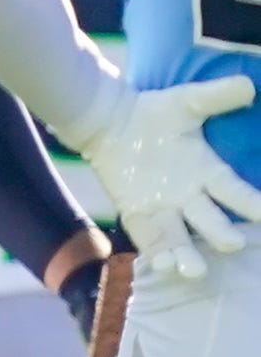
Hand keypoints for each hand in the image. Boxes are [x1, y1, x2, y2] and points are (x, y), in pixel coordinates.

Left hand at [82, 76, 260, 285]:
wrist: (109, 121)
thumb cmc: (153, 113)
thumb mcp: (187, 102)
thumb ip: (217, 96)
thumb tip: (248, 85)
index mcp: (207, 172)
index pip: (236, 192)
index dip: (253, 204)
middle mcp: (188, 196)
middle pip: (209, 221)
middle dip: (221, 233)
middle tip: (234, 244)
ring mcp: (161, 208)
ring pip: (179, 237)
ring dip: (187, 254)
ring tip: (193, 271)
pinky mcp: (135, 213)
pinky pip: (148, 237)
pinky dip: (155, 252)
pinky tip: (162, 265)